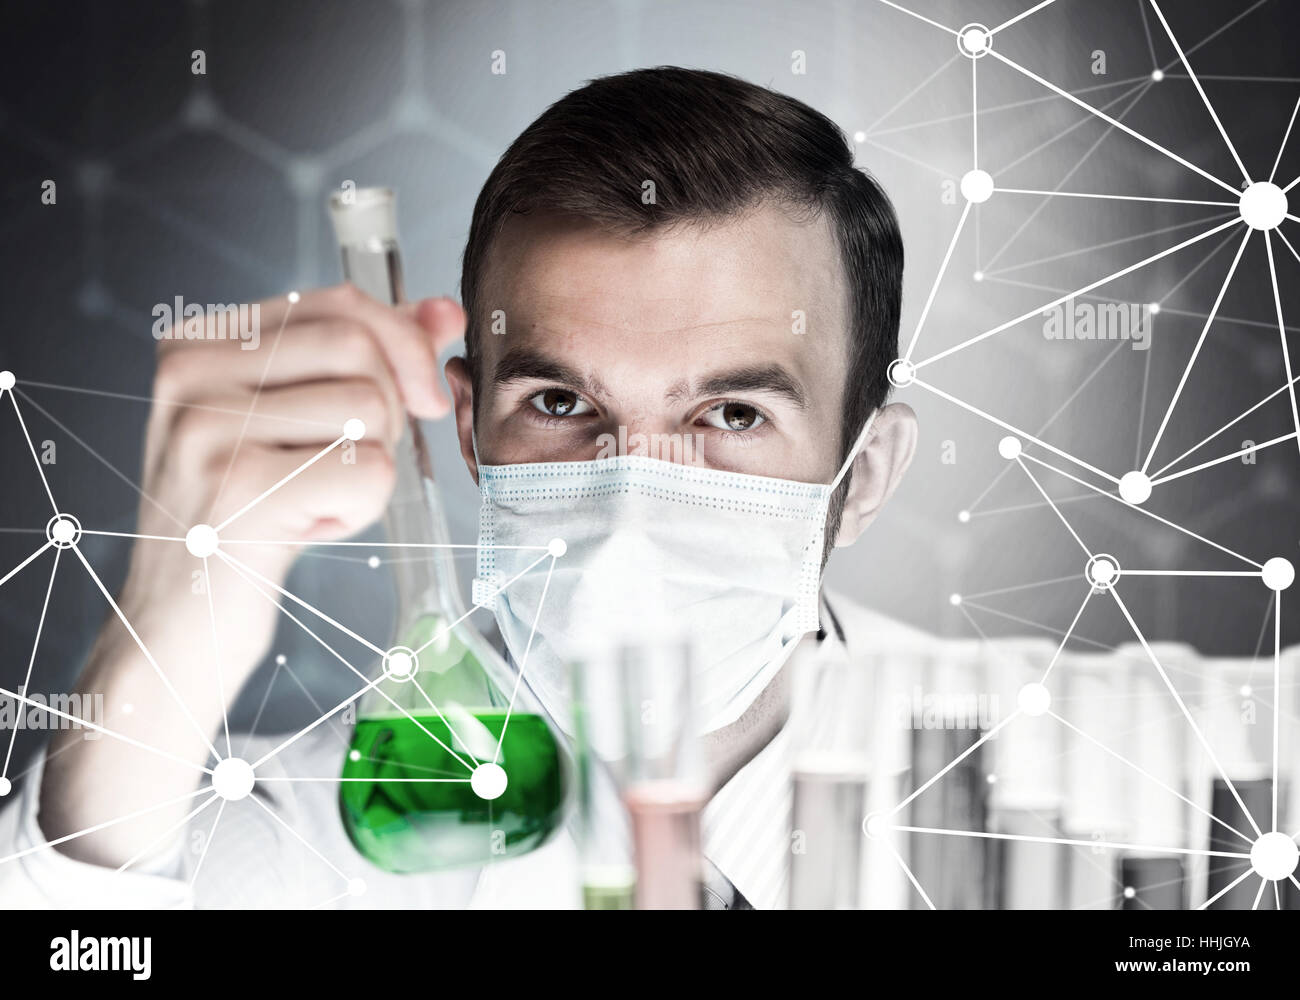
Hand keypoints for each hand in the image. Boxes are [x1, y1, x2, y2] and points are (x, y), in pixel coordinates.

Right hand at [39, 284, 465, 867]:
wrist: (177, 627)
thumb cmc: (242, 521)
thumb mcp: (294, 426)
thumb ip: (366, 360)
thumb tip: (443, 312)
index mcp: (197, 345)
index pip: (337, 305)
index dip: (402, 343)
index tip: (423, 391)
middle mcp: (191, 376)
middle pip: (359, 348)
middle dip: (387, 410)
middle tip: (348, 463)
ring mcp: (208, 431)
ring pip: (370, 409)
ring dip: (368, 468)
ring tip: (311, 501)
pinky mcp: (240, 490)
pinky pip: (369, 471)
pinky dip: (360, 510)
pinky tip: (307, 529)